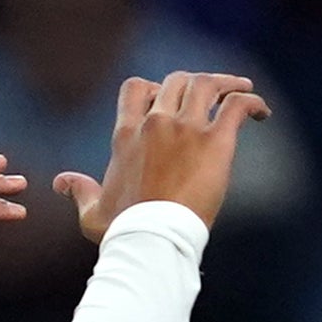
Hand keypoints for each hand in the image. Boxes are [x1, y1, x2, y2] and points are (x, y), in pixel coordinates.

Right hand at [58, 71, 268, 240]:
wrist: (152, 240)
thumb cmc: (122, 232)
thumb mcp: (93, 212)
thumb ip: (79, 191)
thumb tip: (60, 181)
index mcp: (127, 134)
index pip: (137, 88)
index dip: (154, 87)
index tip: (167, 100)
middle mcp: (156, 123)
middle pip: (175, 80)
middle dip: (193, 83)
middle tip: (211, 96)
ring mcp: (186, 129)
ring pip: (206, 84)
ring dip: (225, 83)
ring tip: (241, 90)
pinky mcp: (216, 143)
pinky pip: (237, 106)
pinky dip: (252, 101)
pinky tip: (261, 112)